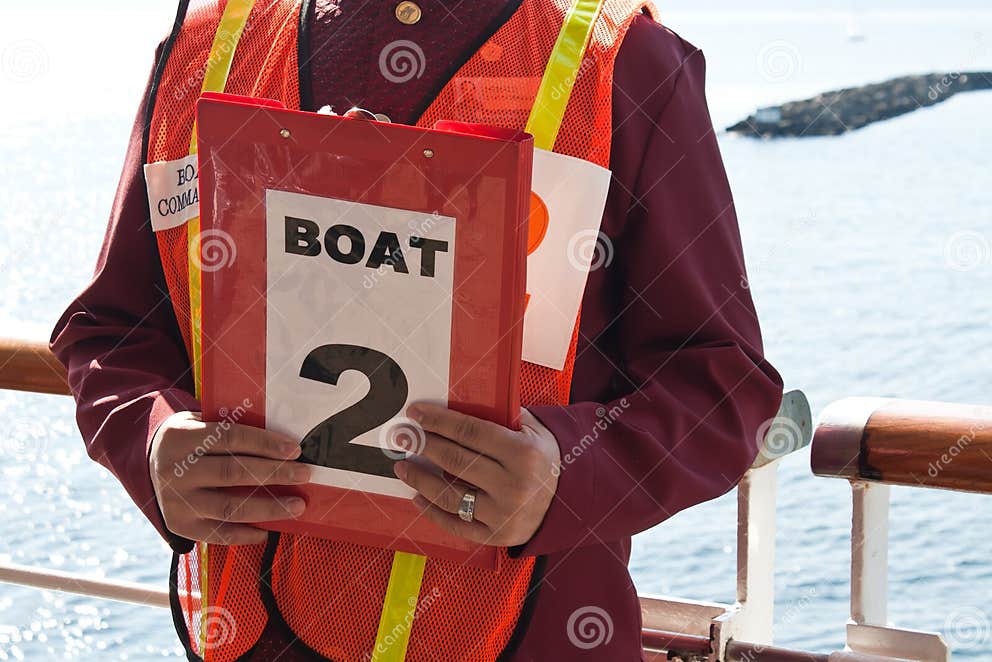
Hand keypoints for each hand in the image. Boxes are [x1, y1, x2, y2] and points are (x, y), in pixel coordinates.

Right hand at [149, 411, 309, 544]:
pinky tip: (268, 531)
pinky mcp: (179, 525)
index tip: (294, 450)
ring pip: (229, 507)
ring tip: (297, 506)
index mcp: (182, 437)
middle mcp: (175, 470)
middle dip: (274, 474)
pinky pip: (217, 534)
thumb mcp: (201, 424)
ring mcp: (176, 500)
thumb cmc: (190, 440)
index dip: (265, 444)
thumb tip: (280, 444)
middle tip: (304, 474)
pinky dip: (245, 534)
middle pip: (233, 472)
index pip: (230, 438)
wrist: (147, 461)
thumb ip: (230, 430)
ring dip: (268, 508)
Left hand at [393, 403, 560, 546]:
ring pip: (449, 494)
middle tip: (403, 437)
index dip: (438, 421)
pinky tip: (418, 497)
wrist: (569, 499)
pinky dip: (433, 511)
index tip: (416, 414)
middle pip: (455, 461)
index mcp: (523, 452)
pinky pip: (457, 524)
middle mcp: (513, 484)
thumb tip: (457, 405)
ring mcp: (504, 514)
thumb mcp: (533, 429)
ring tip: (404, 467)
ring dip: (420, 479)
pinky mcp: (497, 536)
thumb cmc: (544, 457)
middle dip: (424, 446)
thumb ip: (501, 417)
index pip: (470, 431)